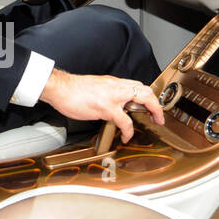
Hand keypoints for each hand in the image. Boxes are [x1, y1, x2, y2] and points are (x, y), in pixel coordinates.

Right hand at [38, 70, 163, 142]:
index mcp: (113, 82)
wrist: (60, 87)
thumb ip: (106, 94)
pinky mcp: (107, 108)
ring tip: (155, 121)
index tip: (151, 105)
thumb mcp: (94, 88)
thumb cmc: (72, 90)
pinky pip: (125, 121)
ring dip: (153, 111)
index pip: (137, 85)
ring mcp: (113, 96)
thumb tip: (110, 103)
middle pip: (146, 90)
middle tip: (159, 116)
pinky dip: (129, 130)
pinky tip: (127, 136)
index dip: (148, 96)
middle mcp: (116, 86)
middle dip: (156, 103)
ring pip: (143, 98)